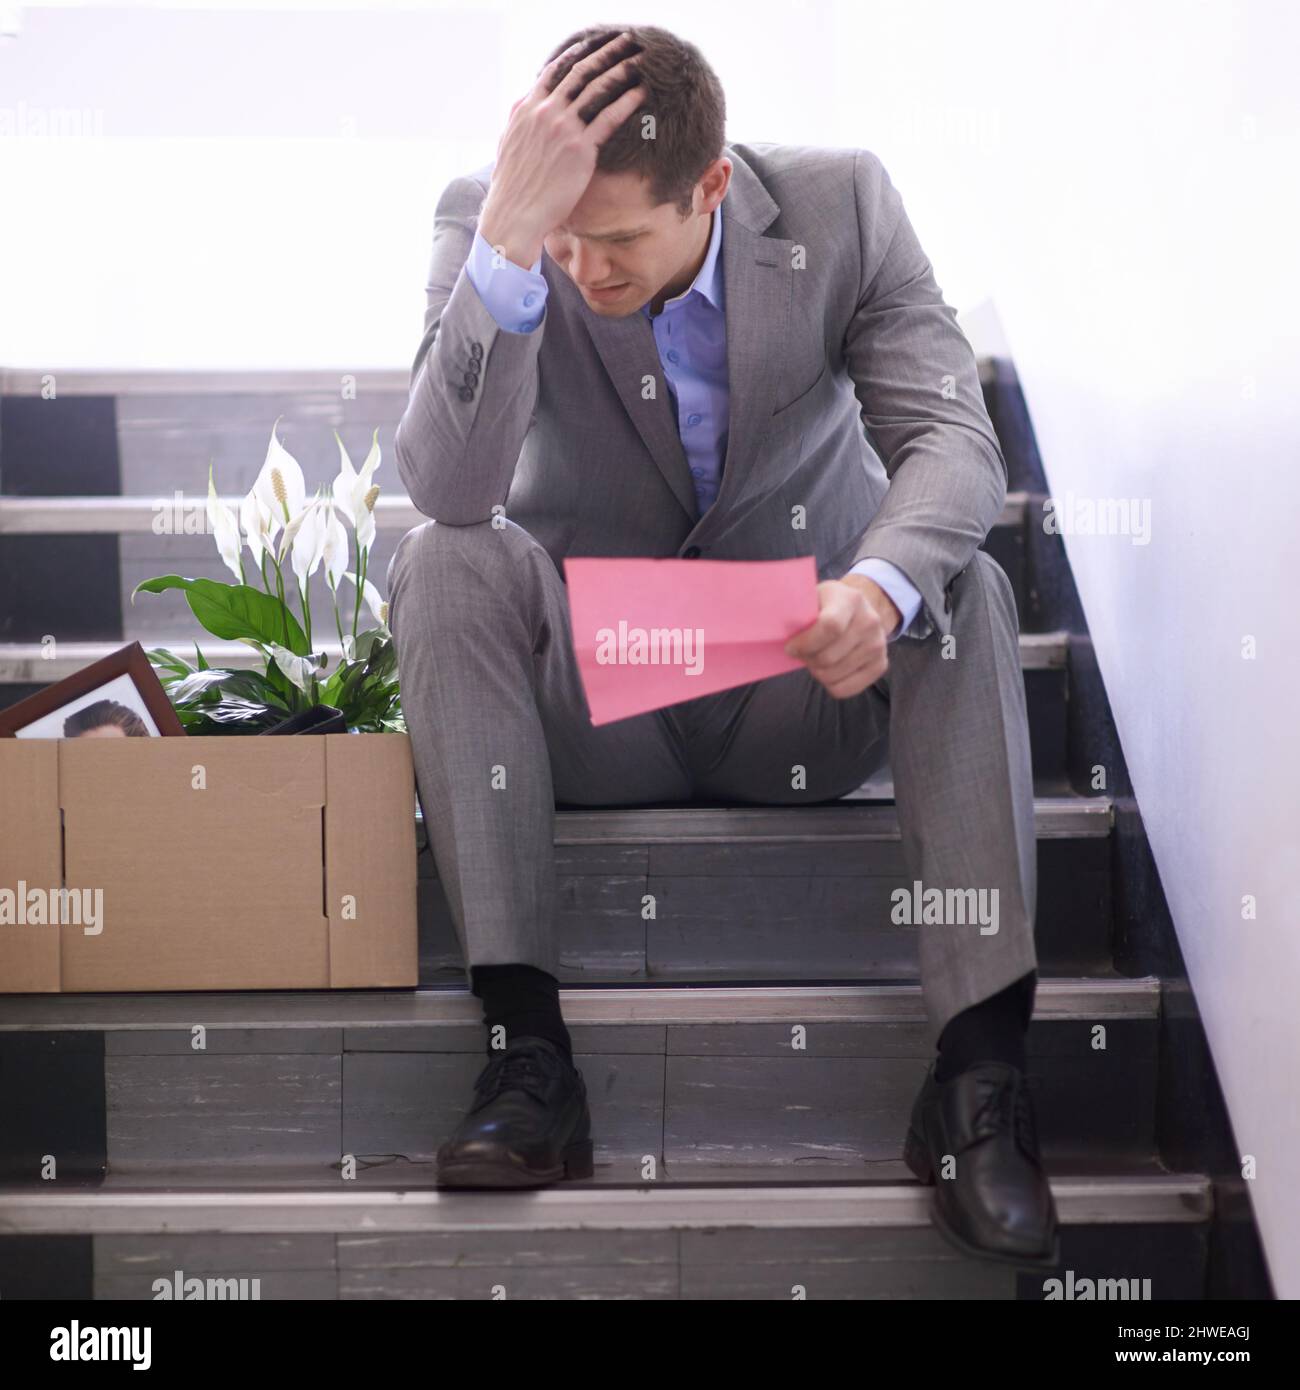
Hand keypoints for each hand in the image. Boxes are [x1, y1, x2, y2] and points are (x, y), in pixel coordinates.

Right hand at [479, 32, 647, 267]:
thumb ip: (517, 119)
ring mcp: (563, 128)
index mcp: (527, 108)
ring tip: (641, 58)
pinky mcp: (580, 150)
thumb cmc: (512, 188)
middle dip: (606, 52)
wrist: (514, 215)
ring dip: (622, 69)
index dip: (577, 54)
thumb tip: (521, 104)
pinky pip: (609, 118)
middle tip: (625, 40)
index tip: (593, 44)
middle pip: (580, 72)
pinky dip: (627, 101)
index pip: (555, 71)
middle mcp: (545, 112)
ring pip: (597, 88)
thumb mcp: (507, 144)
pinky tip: (641, 92)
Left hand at [783, 576, 900, 698]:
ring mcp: (878, 645)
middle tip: (801, 653)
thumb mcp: (814, 596)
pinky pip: (845, 689)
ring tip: (814, 658)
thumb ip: (797, 609)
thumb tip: (767, 627)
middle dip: (807, 659)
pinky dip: (829, 684)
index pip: (830, 627)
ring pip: (834, 675)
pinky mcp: (880, 665)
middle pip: (829, 657)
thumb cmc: (827, 604)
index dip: (805, 643)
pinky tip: (828, 669)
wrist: (863, 609)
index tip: (790, 646)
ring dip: (816, 671)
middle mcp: (870, 621)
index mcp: (851, 599)